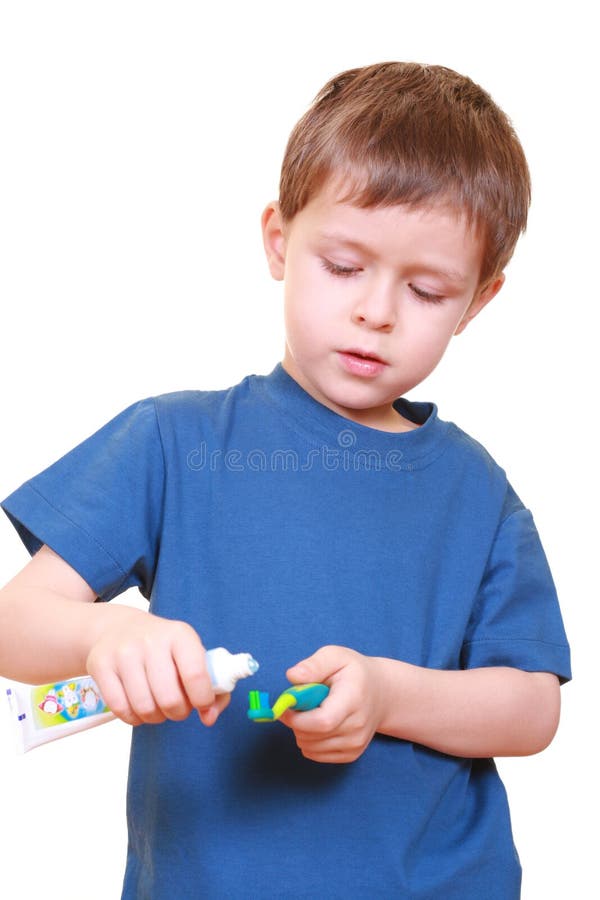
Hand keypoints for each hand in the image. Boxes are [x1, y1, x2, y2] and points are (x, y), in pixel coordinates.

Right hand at [86, 607, 229, 726]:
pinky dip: (133, 717)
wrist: (118, 629)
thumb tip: (209, 717)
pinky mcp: (101, 665)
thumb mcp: (191, 655)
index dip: (202, 699)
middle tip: (176, 706)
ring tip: (158, 705)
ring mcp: (123, 652)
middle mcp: (151, 640)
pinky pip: (121, 710)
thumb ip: (213, 688)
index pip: (196, 675)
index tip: (202, 704)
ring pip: (145, 708)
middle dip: (178, 712)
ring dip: (155, 717)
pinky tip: (138, 706)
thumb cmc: (163, 649)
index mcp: (180, 635)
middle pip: (170, 699)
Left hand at [280, 645, 384, 763]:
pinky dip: (308, 741)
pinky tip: (318, 724)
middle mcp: (357, 726)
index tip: (286, 706)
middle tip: (300, 703)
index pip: (322, 721)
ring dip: (300, 731)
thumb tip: (292, 676)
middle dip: (295, 721)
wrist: (382, 693)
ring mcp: (356, 743)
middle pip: (312, 736)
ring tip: (312, 711)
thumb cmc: (353, 672)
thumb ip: (314, 665)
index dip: (297, 718)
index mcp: (353, 699)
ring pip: (309, 747)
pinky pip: (315, 754)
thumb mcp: (336, 656)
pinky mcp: (351, 754)